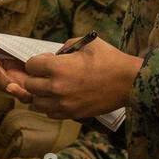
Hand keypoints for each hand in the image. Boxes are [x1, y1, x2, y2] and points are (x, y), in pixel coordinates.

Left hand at [0, 31, 141, 118]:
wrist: (129, 83)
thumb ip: (66, 47)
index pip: (30, 65)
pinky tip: (59, 98)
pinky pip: (49, 113)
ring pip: (36, 102)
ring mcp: (63, 104)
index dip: (37, 62)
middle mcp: (56, 88)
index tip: (47, 61)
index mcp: (58, 68)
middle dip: (35, 78)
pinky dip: (49, 106)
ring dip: (40, 94)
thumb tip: (55, 55)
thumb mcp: (87, 43)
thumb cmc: (110, 60)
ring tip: (50, 87)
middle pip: (29, 85)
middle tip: (46, 74)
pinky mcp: (71, 115)